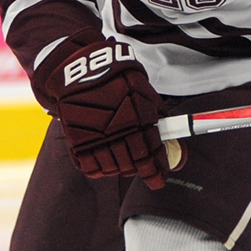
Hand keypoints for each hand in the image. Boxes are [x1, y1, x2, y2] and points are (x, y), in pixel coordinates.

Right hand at [43, 37, 169, 188]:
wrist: (82, 71)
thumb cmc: (117, 79)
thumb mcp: (144, 92)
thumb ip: (156, 115)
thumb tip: (171, 135)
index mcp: (140, 122)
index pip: (151, 158)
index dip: (156, 173)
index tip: (158, 179)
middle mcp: (120, 133)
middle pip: (132, 167)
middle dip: (137, 169)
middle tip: (137, 164)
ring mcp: (98, 139)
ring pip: (113, 169)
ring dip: (118, 168)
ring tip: (118, 158)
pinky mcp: (78, 142)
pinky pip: (91, 168)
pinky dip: (97, 168)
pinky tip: (101, 159)